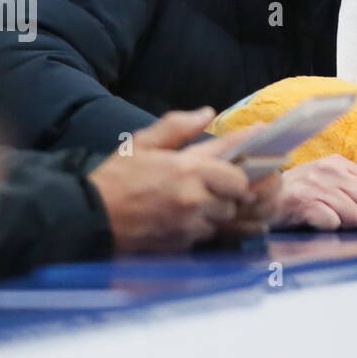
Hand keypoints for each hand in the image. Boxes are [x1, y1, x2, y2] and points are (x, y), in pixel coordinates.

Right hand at [88, 109, 276, 252]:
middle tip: (217, 181)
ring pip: (224, 218)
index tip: (267, 157)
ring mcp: (191, 224)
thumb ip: (177, 126)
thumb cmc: (115, 178)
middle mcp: (195, 198)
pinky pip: (208, 235)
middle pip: (236, 197)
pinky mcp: (184, 244)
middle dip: (230, 189)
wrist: (89, 218)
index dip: (250, 165)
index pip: (236, 172)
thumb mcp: (141, 143)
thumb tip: (207, 112)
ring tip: (196, 200)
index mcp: (188, 169)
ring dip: (218, 209)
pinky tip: (189, 218)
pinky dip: (204, 227)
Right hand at [270, 154, 356, 230]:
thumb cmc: (300, 200)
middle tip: (337, 217)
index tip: (352, 209)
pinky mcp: (301, 202)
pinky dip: (326, 228)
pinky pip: (333, 223)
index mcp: (340, 163)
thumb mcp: (335, 195)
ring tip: (322, 218)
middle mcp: (329, 169)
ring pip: (356, 216)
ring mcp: (314, 184)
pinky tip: (312, 222)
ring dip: (342, 225)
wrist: (257, 202)